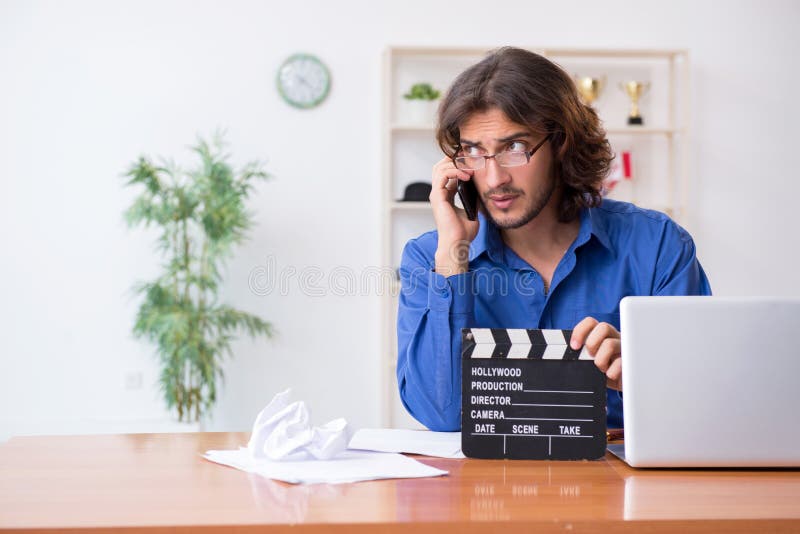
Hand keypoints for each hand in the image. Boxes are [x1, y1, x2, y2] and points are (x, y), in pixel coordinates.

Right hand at [430, 157, 479, 275]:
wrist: (458, 243)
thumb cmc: (464, 233)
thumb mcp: (472, 211)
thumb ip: (474, 200)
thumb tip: (483, 191)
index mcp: (445, 196)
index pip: (447, 173)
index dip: (459, 165)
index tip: (474, 164)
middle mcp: (439, 194)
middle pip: (440, 166)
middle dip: (454, 160)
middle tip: (470, 160)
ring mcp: (436, 194)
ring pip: (439, 168)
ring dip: (455, 164)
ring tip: (470, 168)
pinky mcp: (437, 196)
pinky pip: (442, 175)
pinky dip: (454, 171)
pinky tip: (466, 175)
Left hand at [570, 317, 621, 390]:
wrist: (619, 384)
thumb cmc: (602, 370)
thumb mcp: (590, 361)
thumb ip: (582, 354)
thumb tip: (568, 355)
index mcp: (603, 335)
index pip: (591, 322)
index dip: (580, 331)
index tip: (574, 346)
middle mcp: (615, 338)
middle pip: (604, 327)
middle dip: (592, 343)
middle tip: (590, 357)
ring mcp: (624, 349)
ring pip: (610, 344)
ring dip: (600, 360)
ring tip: (601, 369)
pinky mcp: (631, 362)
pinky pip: (620, 362)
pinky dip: (611, 371)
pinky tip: (610, 375)